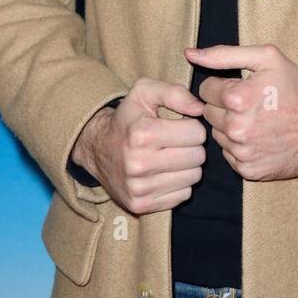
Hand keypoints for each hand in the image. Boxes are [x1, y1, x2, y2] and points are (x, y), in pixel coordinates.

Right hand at [70, 77, 205, 213]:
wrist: (98, 149)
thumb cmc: (128, 119)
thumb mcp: (144, 93)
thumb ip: (175, 92)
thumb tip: (199, 108)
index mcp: (142, 133)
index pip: (197, 133)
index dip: (192, 127)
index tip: (179, 126)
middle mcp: (139, 163)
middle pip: (198, 157)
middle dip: (192, 147)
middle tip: (176, 143)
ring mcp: (140, 188)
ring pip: (193, 177)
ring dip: (187, 166)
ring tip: (170, 157)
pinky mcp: (141, 205)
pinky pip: (183, 195)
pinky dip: (178, 184)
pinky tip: (164, 173)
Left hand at [184, 43, 297, 180]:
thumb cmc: (296, 88)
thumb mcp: (266, 58)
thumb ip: (223, 54)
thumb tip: (189, 54)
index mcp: (236, 98)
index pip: (205, 90)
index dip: (222, 86)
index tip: (241, 88)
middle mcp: (236, 128)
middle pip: (208, 113)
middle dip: (224, 107)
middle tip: (250, 105)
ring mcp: (242, 152)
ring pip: (218, 135)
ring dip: (231, 127)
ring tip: (256, 121)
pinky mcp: (249, 170)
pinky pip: (229, 155)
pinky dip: (240, 147)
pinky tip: (259, 138)